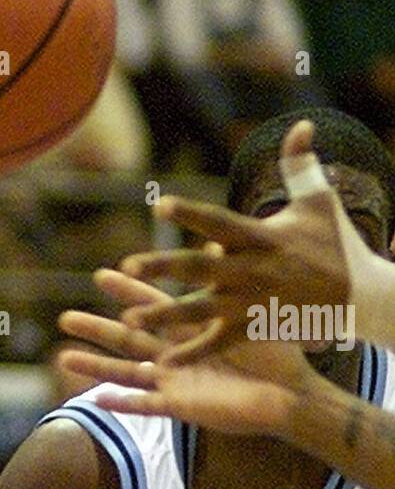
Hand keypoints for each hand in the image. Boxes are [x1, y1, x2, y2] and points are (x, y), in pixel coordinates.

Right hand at [59, 270, 315, 438]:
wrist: (290, 396)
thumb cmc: (276, 356)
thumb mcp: (251, 311)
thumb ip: (231, 279)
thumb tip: (222, 240)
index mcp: (189, 332)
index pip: (152, 306)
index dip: (128, 292)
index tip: (104, 274)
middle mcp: (174, 356)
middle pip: (127, 339)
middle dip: (96, 328)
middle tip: (64, 317)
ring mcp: (174, 383)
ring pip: (126, 373)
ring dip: (95, 365)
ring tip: (62, 357)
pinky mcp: (181, 406)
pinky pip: (146, 406)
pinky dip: (123, 403)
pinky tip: (96, 399)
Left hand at [115, 120, 356, 363]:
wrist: (361, 297)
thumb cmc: (336, 245)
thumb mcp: (320, 201)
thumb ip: (300, 165)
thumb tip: (300, 124)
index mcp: (260, 238)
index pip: (219, 222)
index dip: (190, 214)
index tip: (160, 204)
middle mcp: (250, 271)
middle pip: (199, 268)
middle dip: (163, 266)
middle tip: (128, 265)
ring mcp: (249, 303)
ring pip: (200, 310)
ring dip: (164, 315)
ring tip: (130, 318)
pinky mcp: (253, 329)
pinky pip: (216, 345)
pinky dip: (191, 355)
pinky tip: (161, 364)